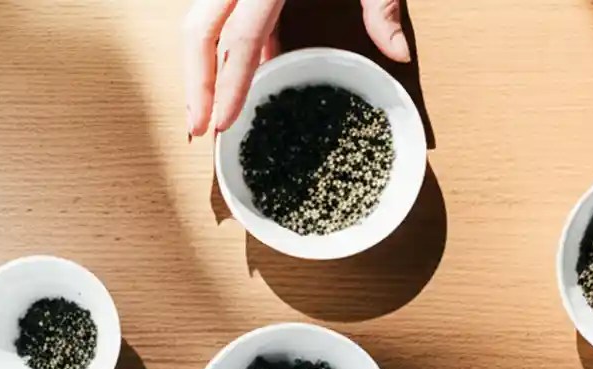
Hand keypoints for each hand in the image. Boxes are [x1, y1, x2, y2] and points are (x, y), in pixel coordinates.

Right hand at [183, 0, 410, 137]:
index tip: (219, 123)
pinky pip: (224, 7)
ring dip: (201, 65)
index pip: (239, 40)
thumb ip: (380, 3)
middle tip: (196, 130)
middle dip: (193, 82)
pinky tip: (242, 73)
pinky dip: (230, 41)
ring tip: (208, 110)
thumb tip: (399, 55)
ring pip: (199, 18)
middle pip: (198, 30)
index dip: (227, 85)